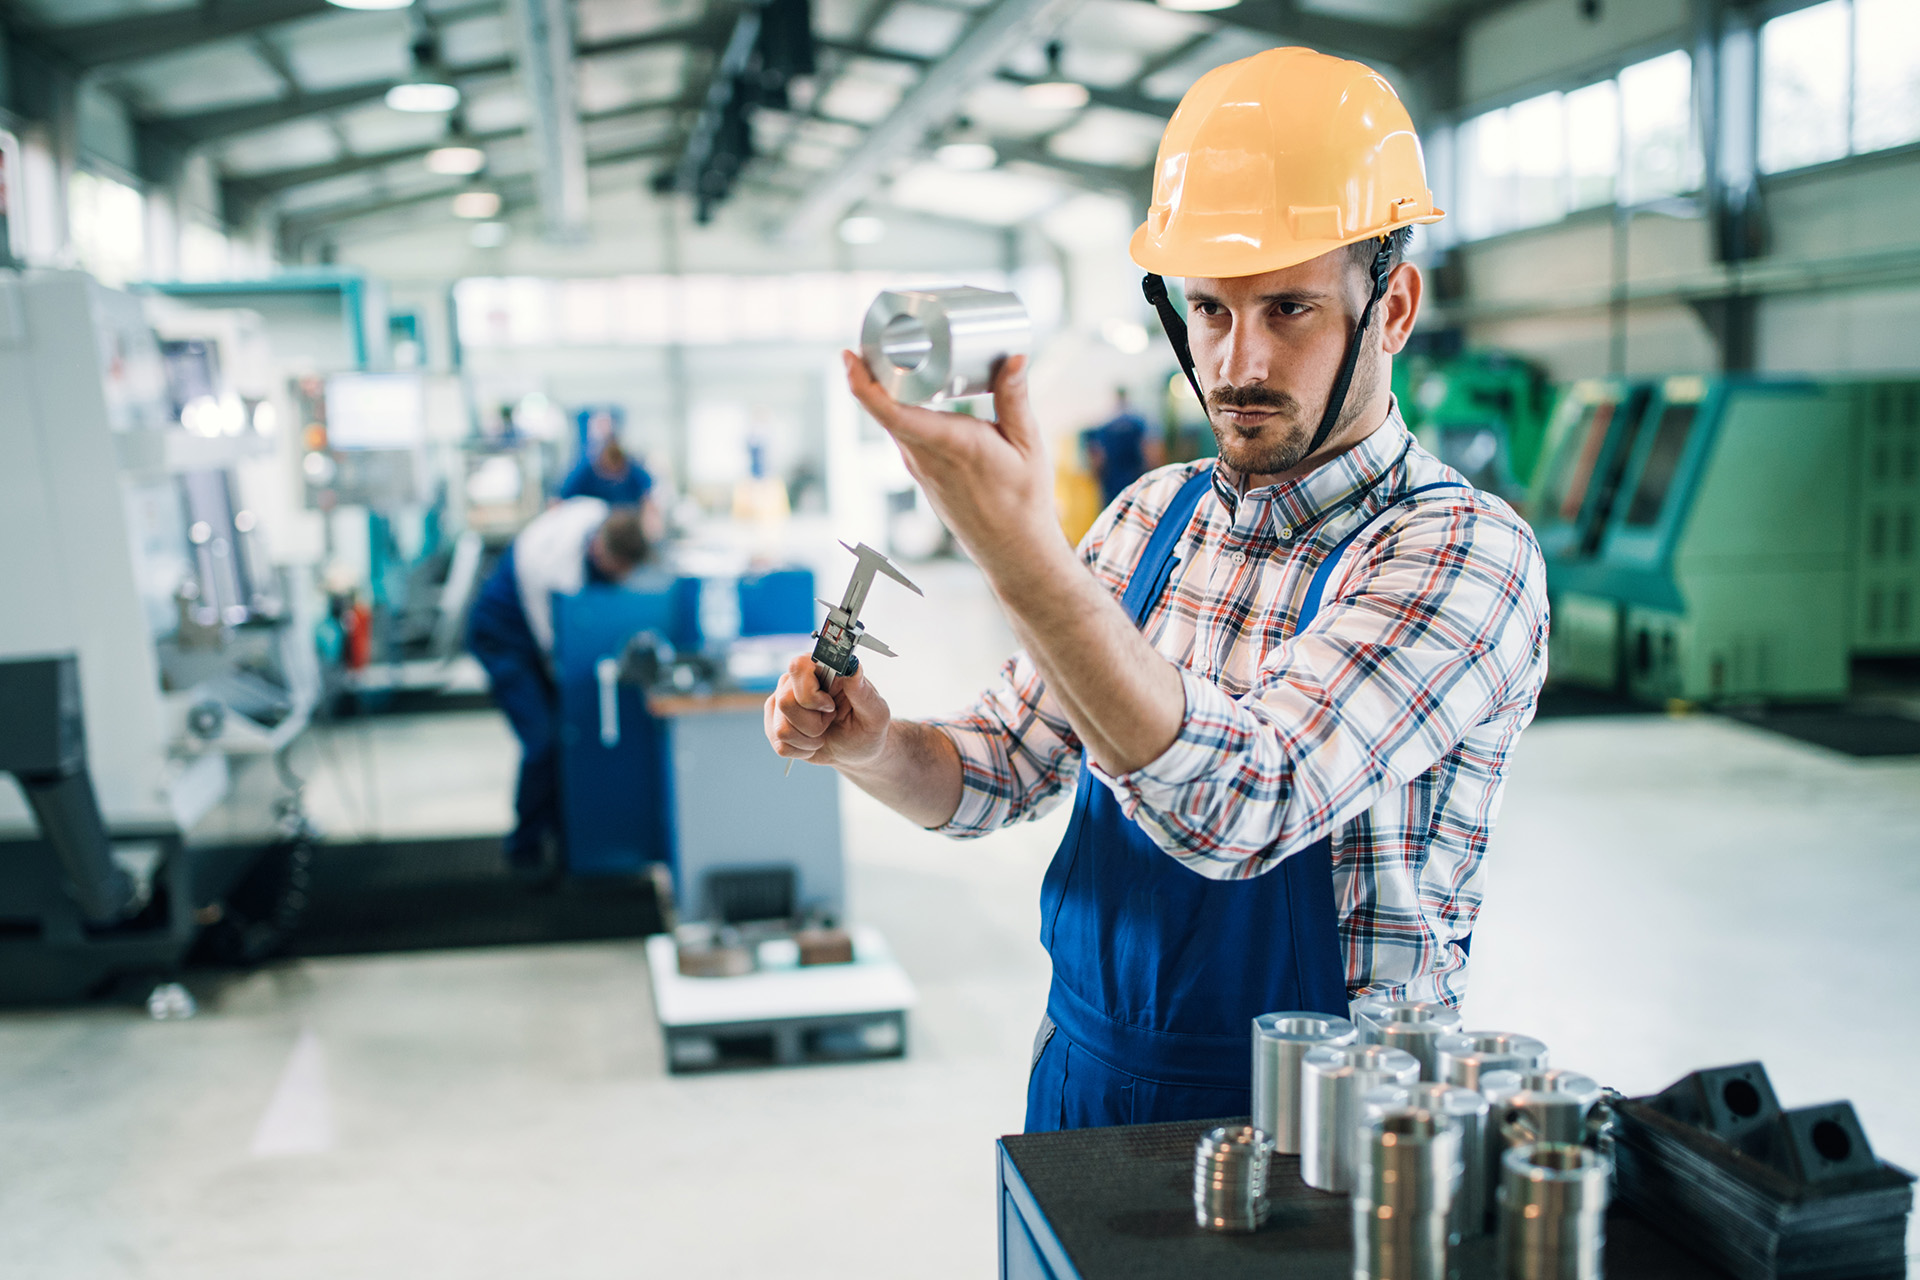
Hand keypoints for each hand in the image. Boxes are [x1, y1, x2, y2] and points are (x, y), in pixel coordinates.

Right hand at [765, 652, 891, 768]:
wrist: (856, 750)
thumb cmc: (867, 728)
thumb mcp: (874, 712)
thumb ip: (862, 691)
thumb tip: (853, 668)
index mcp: (820, 668)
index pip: (797, 667)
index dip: (811, 693)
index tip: (830, 706)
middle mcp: (795, 682)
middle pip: (785, 702)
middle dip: (814, 723)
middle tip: (830, 720)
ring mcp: (781, 703)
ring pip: (782, 728)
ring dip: (809, 739)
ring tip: (823, 733)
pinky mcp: (774, 725)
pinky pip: (780, 745)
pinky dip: (802, 750)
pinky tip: (813, 743)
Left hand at [842, 350, 1066, 578]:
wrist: (1012, 548)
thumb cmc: (1023, 499)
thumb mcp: (1028, 445)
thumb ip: (1016, 399)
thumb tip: (1016, 356)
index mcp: (951, 444)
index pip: (892, 413)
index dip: (862, 384)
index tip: (848, 356)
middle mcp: (925, 457)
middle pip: (882, 409)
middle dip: (869, 373)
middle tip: (870, 335)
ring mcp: (919, 467)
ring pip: (890, 421)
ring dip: (882, 389)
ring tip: (887, 353)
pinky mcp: (921, 472)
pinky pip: (901, 432)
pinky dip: (896, 408)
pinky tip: (906, 389)